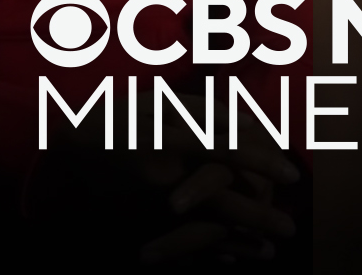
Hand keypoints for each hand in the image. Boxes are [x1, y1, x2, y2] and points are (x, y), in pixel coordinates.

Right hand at [52, 86, 299, 261]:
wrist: (67, 150)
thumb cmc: (121, 116)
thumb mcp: (162, 101)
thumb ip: (206, 111)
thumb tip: (251, 124)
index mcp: (169, 137)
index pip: (225, 149)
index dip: (262, 161)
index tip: (294, 175)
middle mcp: (162, 174)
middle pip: (219, 200)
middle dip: (258, 217)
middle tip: (291, 229)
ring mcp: (148, 203)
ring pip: (200, 227)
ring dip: (238, 242)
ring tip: (269, 252)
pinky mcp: (137, 220)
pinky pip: (176, 242)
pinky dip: (205, 253)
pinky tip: (230, 259)